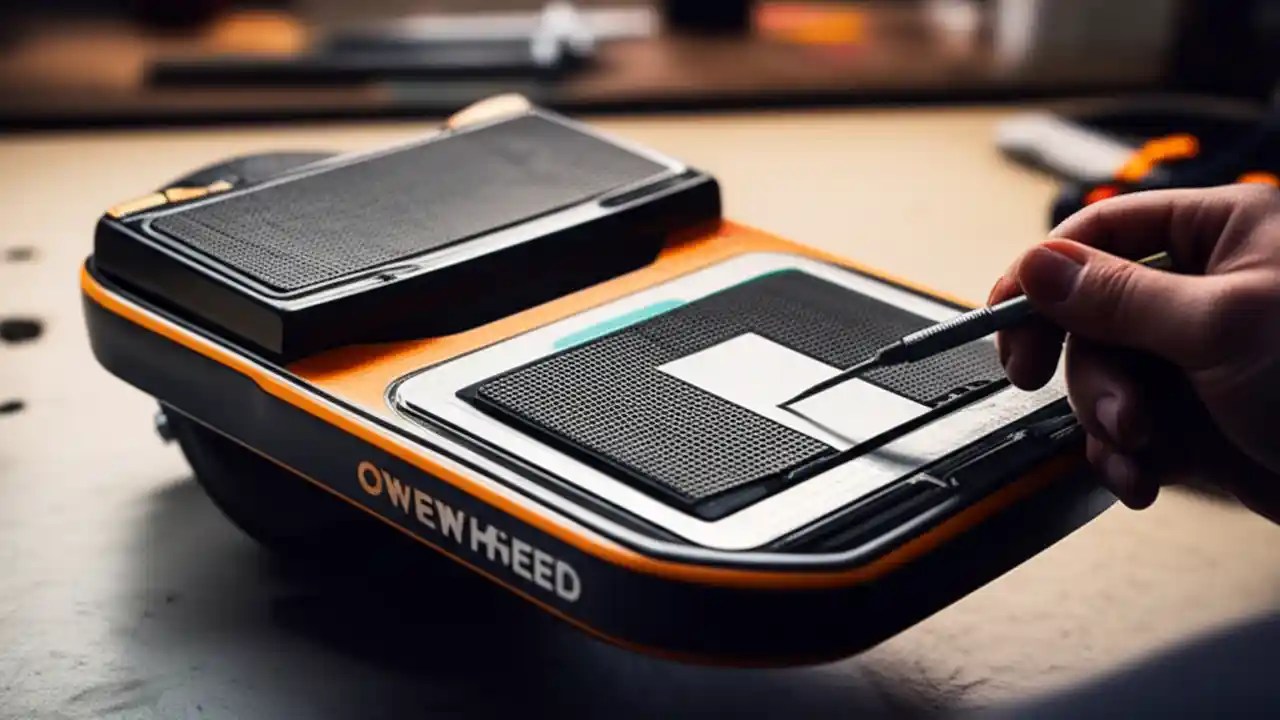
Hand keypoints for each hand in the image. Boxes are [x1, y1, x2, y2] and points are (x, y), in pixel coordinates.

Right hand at [989, 184, 1279, 521]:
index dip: (1043, 274)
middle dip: (1093, 374)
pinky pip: (1127, 426)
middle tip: (1113, 411)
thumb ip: (1117, 296)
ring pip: (1102, 378)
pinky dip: (1124, 456)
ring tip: (1140, 453)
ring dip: (1108, 424)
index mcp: (1221, 234)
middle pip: (1090, 317)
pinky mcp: (1197, 414)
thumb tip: (1039, 265)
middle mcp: (1202, 289)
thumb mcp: (1221, 326)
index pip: (1101, 233)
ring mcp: (1197, 355)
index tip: (1003, 318)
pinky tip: (1141, 477)